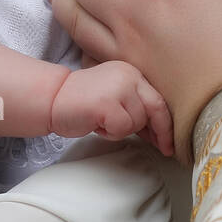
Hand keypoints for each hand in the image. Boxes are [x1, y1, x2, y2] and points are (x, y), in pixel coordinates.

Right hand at [49, 60, 174, 156]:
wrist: (52, 99)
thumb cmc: (83, 103)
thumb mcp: (116, 98)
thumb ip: (136, 108)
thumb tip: (160, 132)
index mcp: (131, 73)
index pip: (159, 99)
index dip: (166, 124)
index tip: (170, 142)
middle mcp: (128, 75)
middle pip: (155, 109)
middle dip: (160, 132)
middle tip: (162, 148)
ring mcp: (118, 87)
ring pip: (137, 122)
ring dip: (123, 131)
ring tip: (103, 122)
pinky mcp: (107, 102)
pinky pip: (122, 129)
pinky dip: (111, 133)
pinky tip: (97, 124)